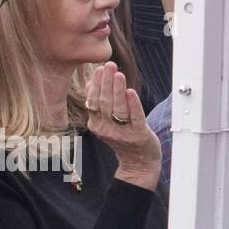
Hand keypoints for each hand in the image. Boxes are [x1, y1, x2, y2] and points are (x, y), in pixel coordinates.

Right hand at [84, 62, 160, 188]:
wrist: (138, 164)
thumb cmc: (123, 138)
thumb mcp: (106, 122)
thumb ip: (98, 104)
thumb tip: (90, 83)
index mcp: (97, 125)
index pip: (93, 102)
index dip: (96, 85)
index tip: (99, 69)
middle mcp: (107, 129)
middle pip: (104, 102)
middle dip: (106, 82)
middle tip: (109, 65)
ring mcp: (123, 133)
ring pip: (118, 109)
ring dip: (118, 90)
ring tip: (119, 74)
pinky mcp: (139, 135)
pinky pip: (136, 118)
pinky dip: (134, 105)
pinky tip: (131, 92)